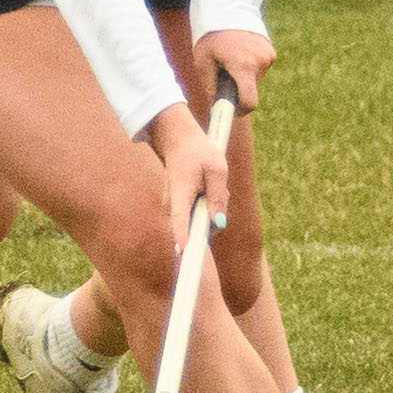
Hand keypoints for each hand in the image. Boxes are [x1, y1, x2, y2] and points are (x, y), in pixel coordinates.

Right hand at [147, 102, 230, 233]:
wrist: (179, 140)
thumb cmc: (199, 152)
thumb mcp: (216, 169)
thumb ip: (217, 197)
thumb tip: (218, 223)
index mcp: (180, 193)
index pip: (180, 220)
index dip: (183, 236)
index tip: (184, 252)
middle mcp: (173, 204)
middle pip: (197, 227)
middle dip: (214, 218)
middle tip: (219, 190)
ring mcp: (175, 208)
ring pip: (200, 222)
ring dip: (213, 210)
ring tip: (212, 185)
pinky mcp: (180, 208)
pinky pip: (199, 216)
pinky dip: (208, 206)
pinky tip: (208, 188)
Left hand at [191, 30, 273, 117]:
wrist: (226, 8)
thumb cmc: (210, 37)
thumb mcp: (203, 63)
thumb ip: (210, 88)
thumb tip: (216, 110)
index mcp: (243, 65)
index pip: (249, 102)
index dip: (240, 111)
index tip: (231, 111)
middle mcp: (260, 61)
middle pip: (251, 90)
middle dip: (238, 89)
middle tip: (223, 75)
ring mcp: (268, 55)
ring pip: (255, 80)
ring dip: (243, 76)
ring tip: (230, 59)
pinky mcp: (271, 51)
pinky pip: (260, 68)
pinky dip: (249, 66)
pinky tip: (239, 53)